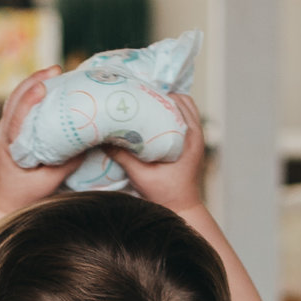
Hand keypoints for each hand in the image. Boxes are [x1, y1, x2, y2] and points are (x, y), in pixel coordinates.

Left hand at [0, 68, 73, 218]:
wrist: (0, 205)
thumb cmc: (22, 198)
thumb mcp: (47, 184)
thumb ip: (66, 164)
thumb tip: (87, 143)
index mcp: (6, 146)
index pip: (15, 116)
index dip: (29, 98)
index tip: (44, 84)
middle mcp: (1, 134)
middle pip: (14, 100)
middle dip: (34, 81)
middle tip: (56, 69)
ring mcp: (3, 132)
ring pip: (15, 101)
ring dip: (34, 85)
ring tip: (55, 73)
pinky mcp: (9, 132)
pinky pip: (20, 109)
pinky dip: (33, 97)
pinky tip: (50, 91)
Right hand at [112, 92, 205, 213]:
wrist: (182, 210)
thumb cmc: (165, 195)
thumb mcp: (140, 175)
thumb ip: (123, 156)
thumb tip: (103, 138)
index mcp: (189, 138)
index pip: (178, 102)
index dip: (159, 93)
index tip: (140, 91)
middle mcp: (197, 135)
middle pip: (183, 100)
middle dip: (162, 95)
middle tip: (140, 95)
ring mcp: (197, 139)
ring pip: (184, 109)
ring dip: (167, 104)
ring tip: (146, 104)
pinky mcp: (192, 144)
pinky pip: (183, 120)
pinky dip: (170, 115)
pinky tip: (152, 119)